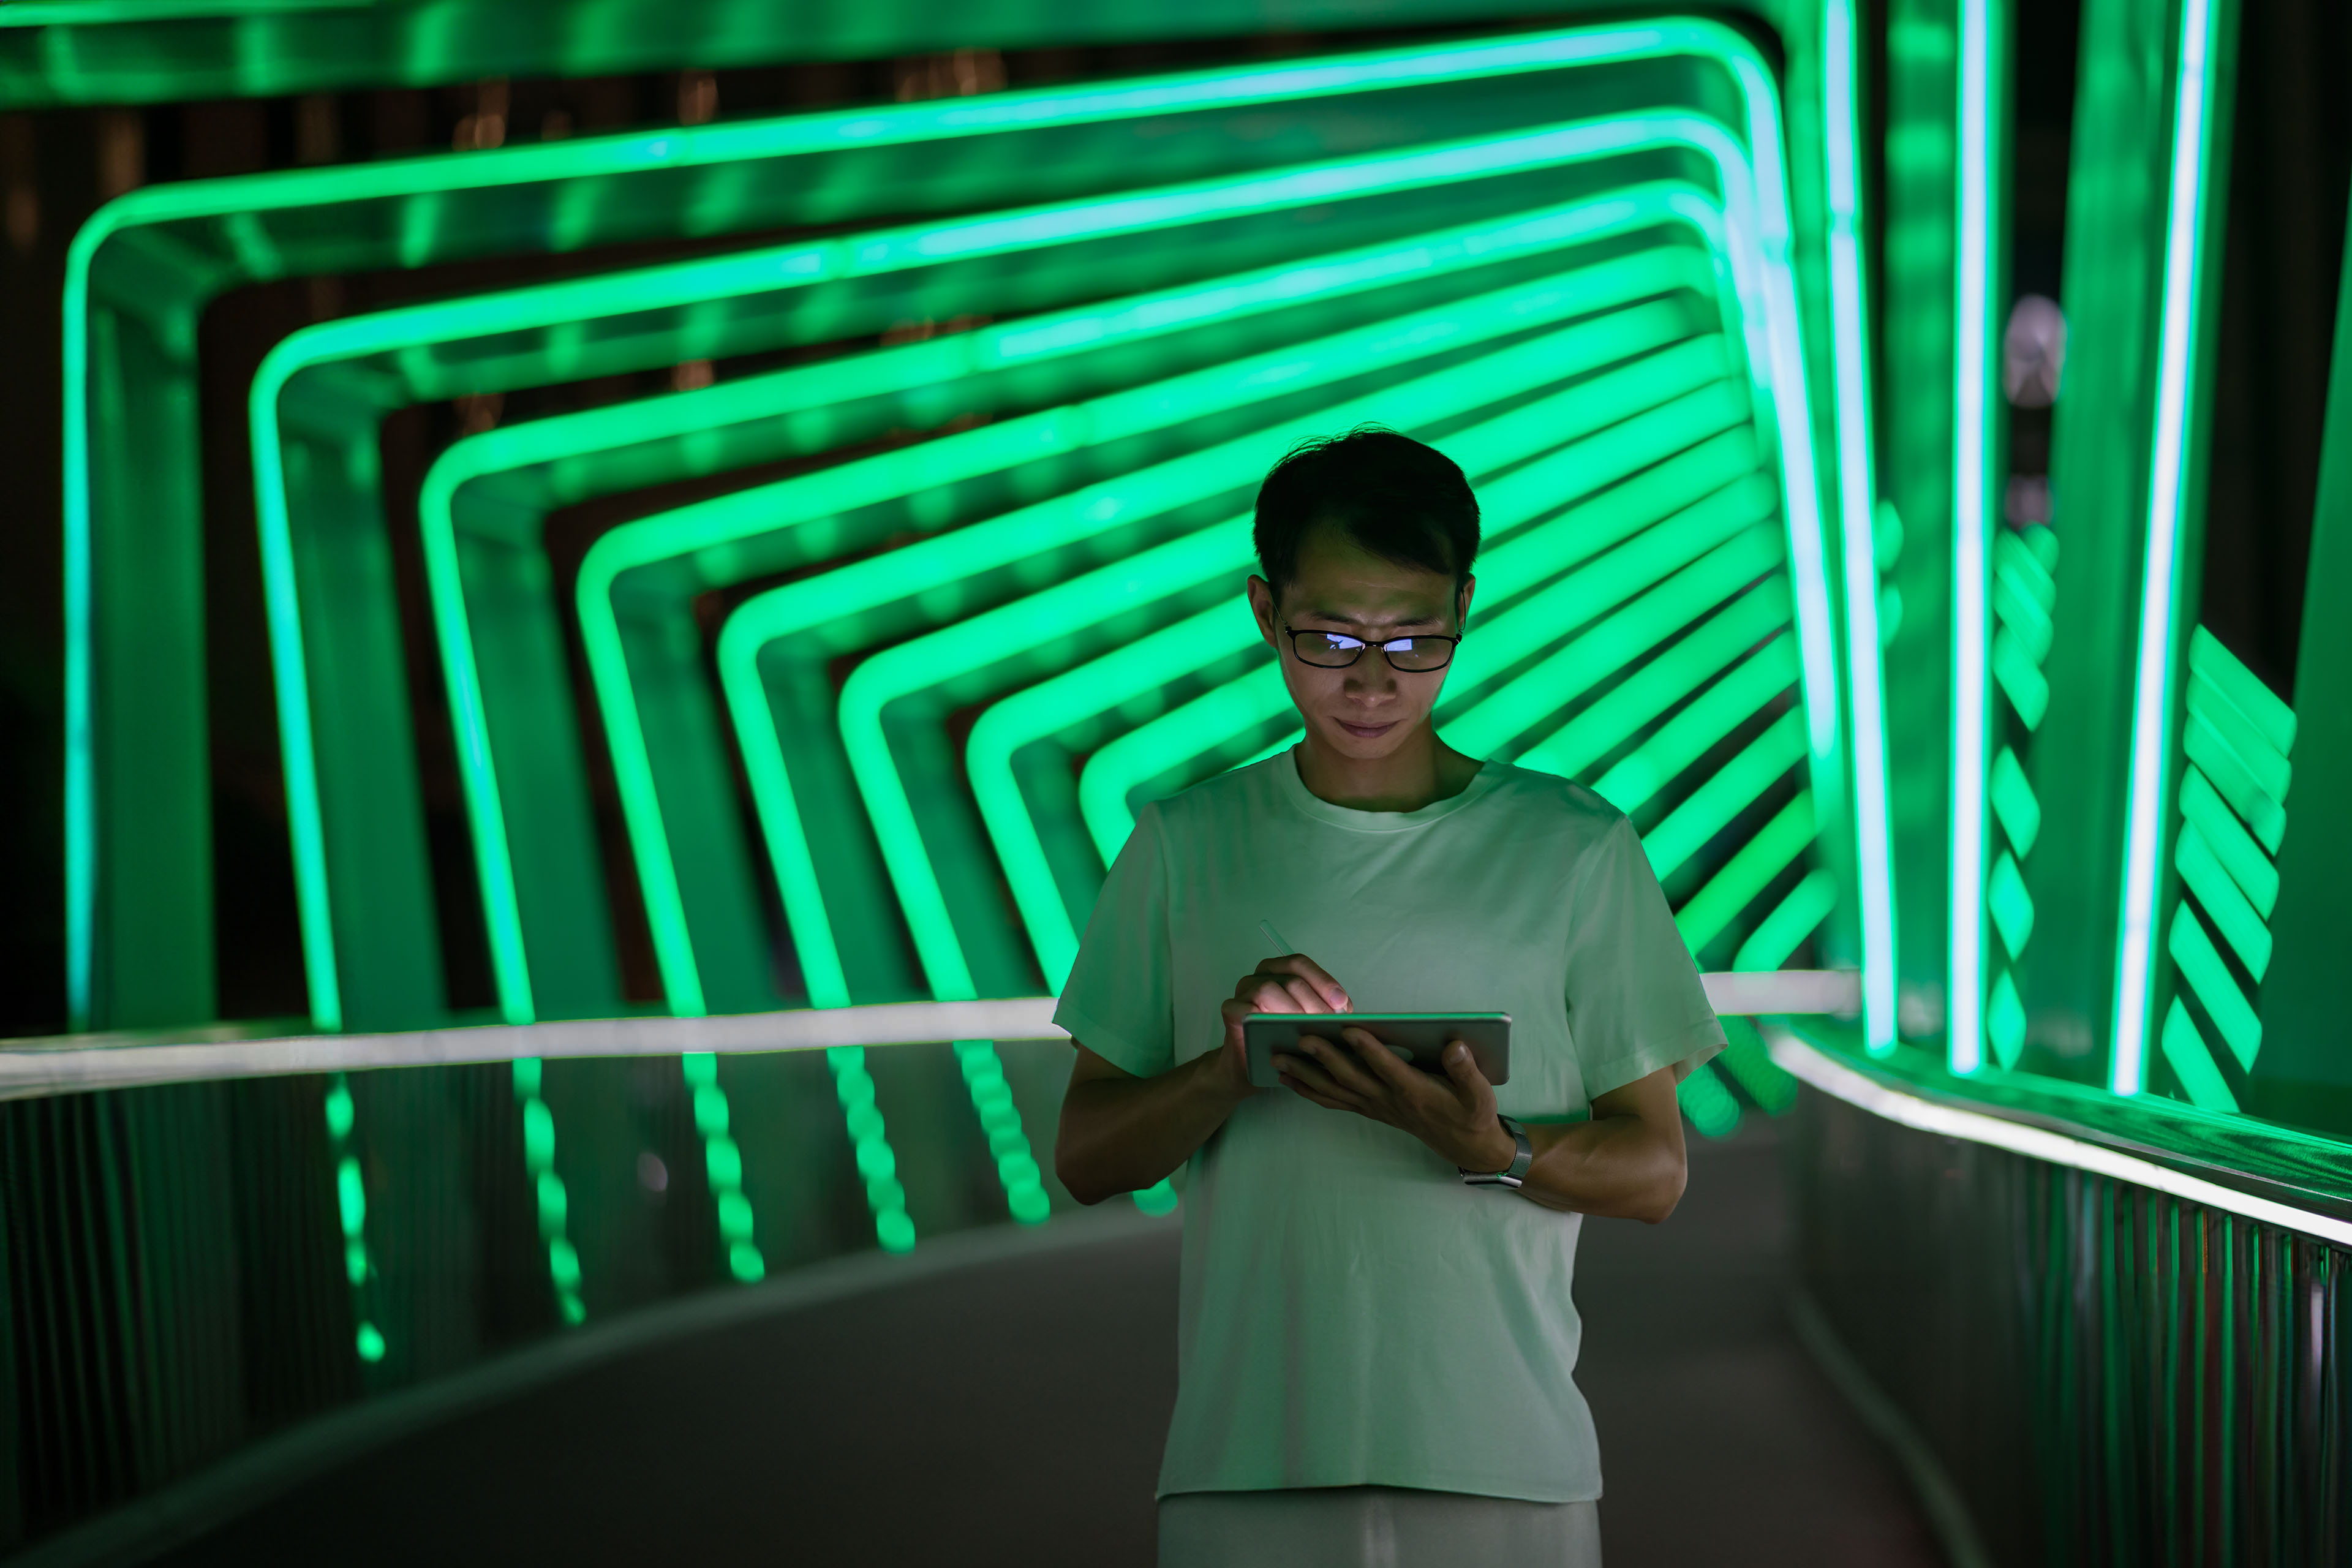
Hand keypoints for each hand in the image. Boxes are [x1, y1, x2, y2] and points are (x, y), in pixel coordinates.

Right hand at [1207, 954, 1350, 1100]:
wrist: (1250, 1066)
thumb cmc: (1282, 1040)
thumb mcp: (1308, 1022)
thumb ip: (1323, 1009)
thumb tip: (1343, 1008)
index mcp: (1278, 971)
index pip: (1300, 964)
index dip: (1323, 981)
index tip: (1341, 1002)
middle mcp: (1259, 976)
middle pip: (1290, 978)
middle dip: (1314, 1001)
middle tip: (1327, 1023)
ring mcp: (1242, 992)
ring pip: (1268, 989)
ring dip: (1292, 1009)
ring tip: (1306, 1029)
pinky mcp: (1230, 1011)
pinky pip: (1245, 1009)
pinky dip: (1264, 1019)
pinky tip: (1278, 1033)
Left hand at [1274, 1027, 1515, 1172]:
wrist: (1464, 1144)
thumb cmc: (1471, 1112)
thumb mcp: (1480, 1094)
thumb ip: (1467, 1070)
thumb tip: (1455, 1046)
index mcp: (1416, 1091)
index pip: (1388, 1068)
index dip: (1369, 1049)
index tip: (1349, 1029)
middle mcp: (1389, 1100)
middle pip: (1351, 1077)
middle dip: (1325, 1058)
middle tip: (1301, 1038)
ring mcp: (1375, 1106)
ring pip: (1335, 1090)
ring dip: (1305, 1075)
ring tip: (1277, 1059)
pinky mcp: (1368, 1109)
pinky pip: (1333, 1101)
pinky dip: (1309, 1091)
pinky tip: (1288, 1079)